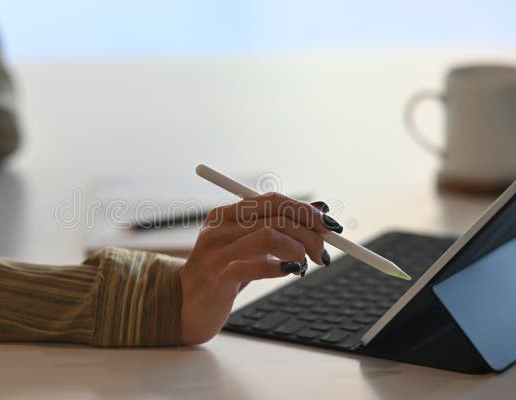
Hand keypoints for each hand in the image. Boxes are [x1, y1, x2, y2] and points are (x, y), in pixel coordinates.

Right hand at [179, 193, 332, 344]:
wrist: (186, 306)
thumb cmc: (223, 275)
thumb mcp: (250, 247)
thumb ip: (280, 228)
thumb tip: (321, 210)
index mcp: (226, 214)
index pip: (273, 200)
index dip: (305, 211)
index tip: (329, 227)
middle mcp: (219, 227)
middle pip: (274, 216)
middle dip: (309, 232)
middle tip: (323, 254)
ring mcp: (216, 251)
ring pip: (267, 235)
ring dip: (297, 249)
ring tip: (305, 266)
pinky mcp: (217, 277)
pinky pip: (252, 266)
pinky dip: (278, 267)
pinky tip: (290, 271)